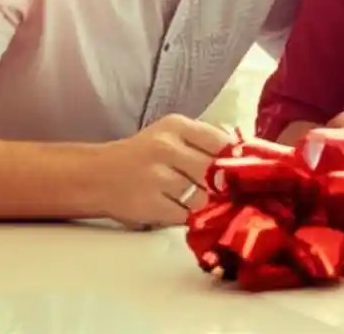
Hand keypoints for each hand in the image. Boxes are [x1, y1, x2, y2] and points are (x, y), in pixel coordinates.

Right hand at [95, 114, 234, 229]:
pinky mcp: (150, 205)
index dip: (238, 161)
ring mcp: (156, 178)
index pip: (223, 142)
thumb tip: (246, 158)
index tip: (245, 172)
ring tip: (209, 203)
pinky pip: (187, 216)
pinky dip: (192, 218)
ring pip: (204, 197)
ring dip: (210, 204)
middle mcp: (166, 148)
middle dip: (226, 186)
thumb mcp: (171, 136)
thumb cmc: (143, 155)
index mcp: (176, 126)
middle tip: (232, 193)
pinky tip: (189, 213)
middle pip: (216, 172)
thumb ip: (205, 142)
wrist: (96, 176)